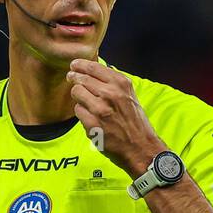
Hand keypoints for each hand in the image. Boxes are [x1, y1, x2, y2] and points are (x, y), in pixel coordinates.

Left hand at [66, 58, 164, 176]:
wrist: (140, 147)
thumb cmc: (136, 123)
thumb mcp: (130, 96)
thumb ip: (114, 83)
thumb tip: (96, 72)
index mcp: (121, 84)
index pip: (93, 67)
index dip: (80, 65)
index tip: (74, 65)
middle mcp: (110, 93)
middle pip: (81, 78)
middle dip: (74, 78)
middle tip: (71, 78)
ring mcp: (100, 109)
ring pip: (77, 93)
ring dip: (79, 97)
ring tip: (86, 103)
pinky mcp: (92, 124)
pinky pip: (78, 111)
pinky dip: (82, 114)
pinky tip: (91, 118)